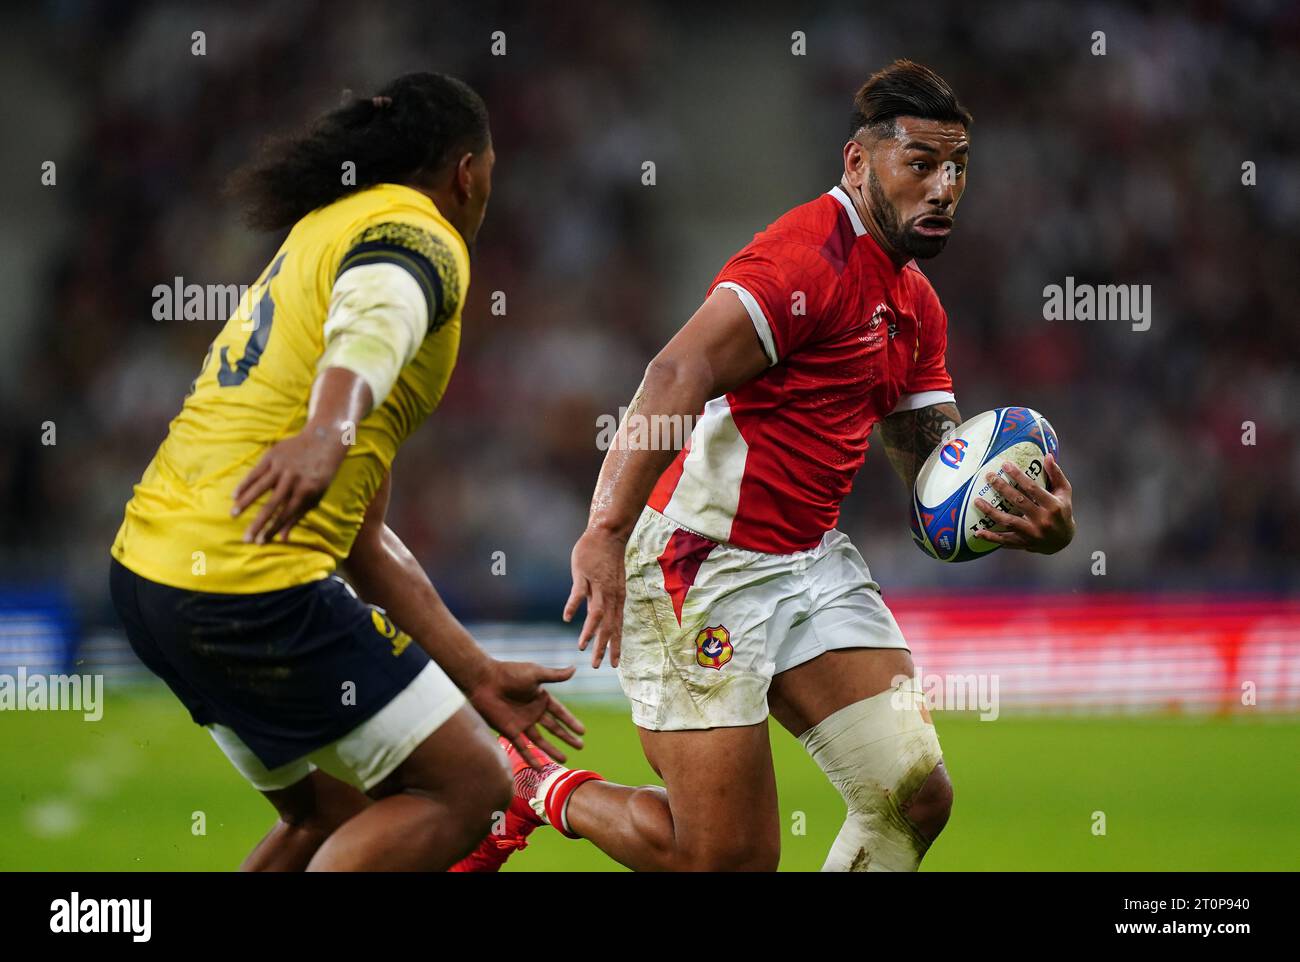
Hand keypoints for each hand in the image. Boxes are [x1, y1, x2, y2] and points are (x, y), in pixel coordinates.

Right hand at [231, 425, 348, 543]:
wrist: (323, 441)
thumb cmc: (319, 474)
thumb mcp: (315, 495)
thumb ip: (298, 516)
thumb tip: (283, 539)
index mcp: (306, 491)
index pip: (286, 515)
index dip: (272, 529)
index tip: (259, 542)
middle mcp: (293, 480)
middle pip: (272, 505)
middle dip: (258, 523)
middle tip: (245, 538)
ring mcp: (282, 467)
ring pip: (260, 487)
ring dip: (245, 502)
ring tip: (233, 514)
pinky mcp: (272, 456)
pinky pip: (255, 472)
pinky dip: (244, 484)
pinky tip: (235, 495)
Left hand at [466, 660, 584, 766]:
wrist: (484, 681)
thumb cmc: (509, 673)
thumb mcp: (535, 673)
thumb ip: (555, 675)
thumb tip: (575, 669)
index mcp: (540, 698)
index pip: (560, 713)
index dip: (571, 722)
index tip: (582, 731)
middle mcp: (532, 712)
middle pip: (554, 728)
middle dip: (567, 737)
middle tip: (580, 746)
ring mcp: (522, 723)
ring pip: (540, 741)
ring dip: (552, 750)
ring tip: (565, 759)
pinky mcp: (509, 731)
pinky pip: (522, 747)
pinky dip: (531, 758)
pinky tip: (539, 768)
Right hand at [563, 526, 627, 668]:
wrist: (607, 534)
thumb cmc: (606, 558)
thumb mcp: (608, 584)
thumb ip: (600, 601)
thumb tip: (595, 619)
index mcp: (616, 599)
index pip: (617, 627)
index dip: (616, 646)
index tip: (614, 665)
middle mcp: (610, 595)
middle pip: (608, 626)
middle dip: (603, 647)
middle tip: (598, 666)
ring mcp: (597, 585)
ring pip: (596, 614)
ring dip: (589, 632)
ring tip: (582, 647)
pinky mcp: (584, 575)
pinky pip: (578, 593)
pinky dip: (572, 606)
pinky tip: (566, 618)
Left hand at [973, 453, 1074, 553]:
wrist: (1063, 541)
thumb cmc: (1062, 511)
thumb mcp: (1064, 493)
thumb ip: (1056, 474)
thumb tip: (1048, 455)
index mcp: (1053, 506)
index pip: (1033, 488)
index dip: (1018, 476)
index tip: (1005, 465)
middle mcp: (1043, 520)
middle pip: (1019, 502)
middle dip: (1002, 488)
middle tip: (989, 477)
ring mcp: (1032, 533)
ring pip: (1008, 521)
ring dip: (991, 512)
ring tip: (977, 501)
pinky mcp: (1024, 543)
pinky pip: (1005, 541)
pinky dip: (991, 538)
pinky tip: (978, 532)